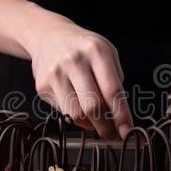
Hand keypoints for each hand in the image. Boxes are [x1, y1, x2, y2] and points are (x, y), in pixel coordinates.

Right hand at [27, 22, 132, 139]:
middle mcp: (74, 61)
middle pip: (93, 106)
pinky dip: (75, 116)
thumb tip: (119, 116)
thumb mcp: (106, 53)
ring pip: (76, 114)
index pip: (112, 90)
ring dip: (90, 125)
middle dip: (106, 127)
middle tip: (112, 135)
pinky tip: (78, 106)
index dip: (121, 115)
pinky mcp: (42, 86)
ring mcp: (56, 74)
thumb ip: (114, 81)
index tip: (127, 131)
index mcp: (96, 51)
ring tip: (96, 122)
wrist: (47, 35)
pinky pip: (63, 112)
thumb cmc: (82, 47)